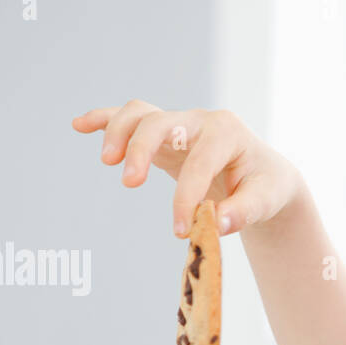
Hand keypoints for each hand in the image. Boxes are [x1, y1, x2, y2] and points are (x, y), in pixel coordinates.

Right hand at [71, 99, 303, 237]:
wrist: (263, 176)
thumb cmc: (265, 186)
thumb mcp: (267, 199)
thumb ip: (244, 211)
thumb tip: (217, 224)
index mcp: (227, 132)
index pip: (200, 162)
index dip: (186, 197)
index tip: (181, 230)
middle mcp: (200, 121)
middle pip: (160, 122)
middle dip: (141, 149)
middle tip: (129, 184)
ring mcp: (179, 125)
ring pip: (141, 114)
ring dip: (118, 132)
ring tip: (108, 162)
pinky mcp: (164, 136)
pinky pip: (130, 118)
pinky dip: (104, 118)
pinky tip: (78, 125)